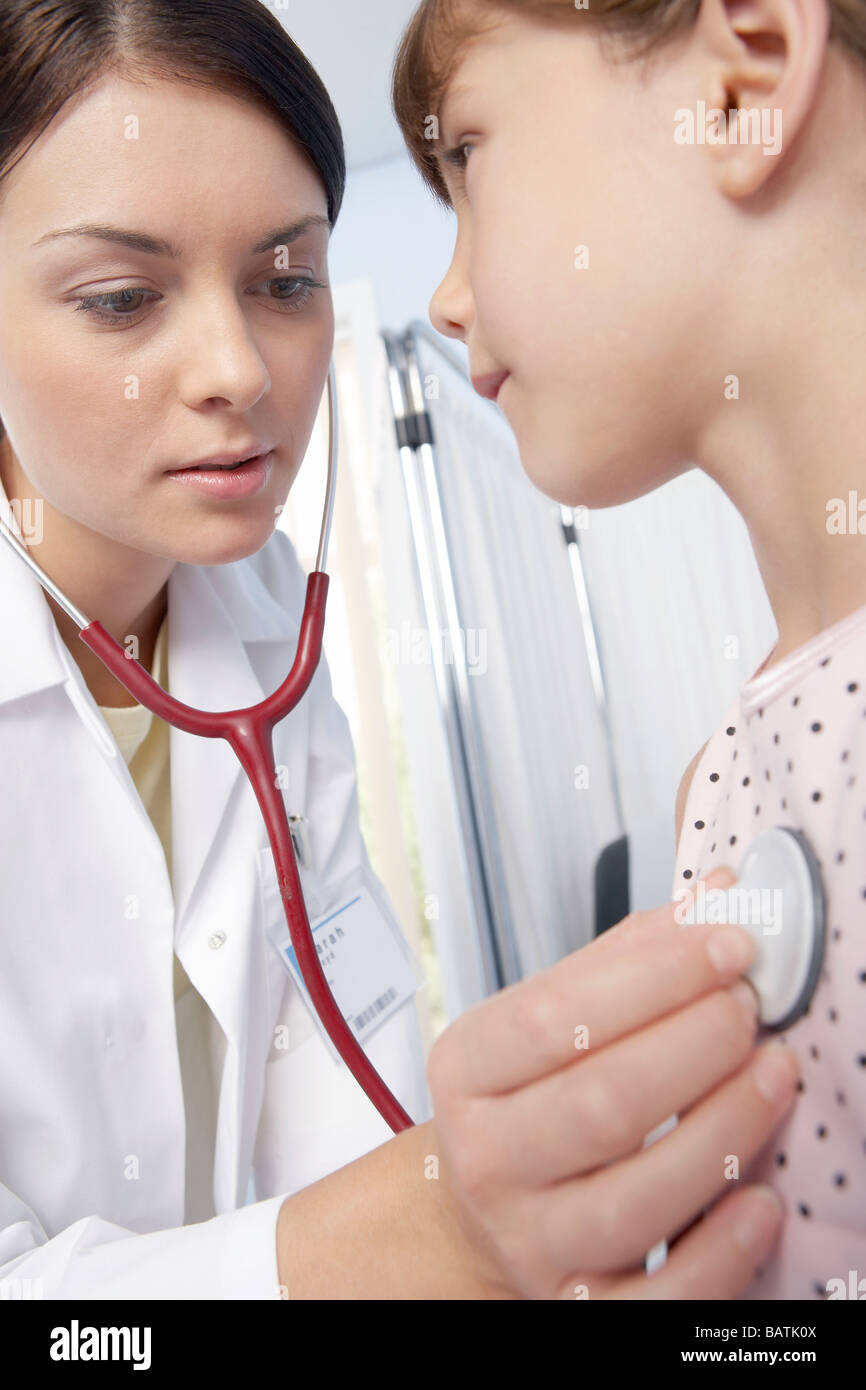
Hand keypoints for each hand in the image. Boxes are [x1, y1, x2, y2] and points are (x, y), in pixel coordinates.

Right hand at [426, 867, 798, 1299]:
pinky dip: (717, 1252)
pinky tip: (762, 1198)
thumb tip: (720, 893)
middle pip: (597, 1106)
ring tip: (774, 1075)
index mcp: (471, 1068)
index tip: (728, 942)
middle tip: (752, 1008)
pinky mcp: (576, 1307)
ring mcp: (532, 1239)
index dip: (652, 977)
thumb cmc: (528, 1098)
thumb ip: (630, 956)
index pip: (554, 1016)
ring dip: (720, 1132)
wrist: (481, 1210)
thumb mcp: (548, 1018)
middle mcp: (490, 1158)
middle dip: (692, 1047)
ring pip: (630, 1201)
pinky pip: (653, 1301)